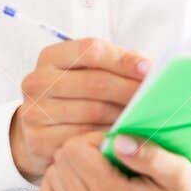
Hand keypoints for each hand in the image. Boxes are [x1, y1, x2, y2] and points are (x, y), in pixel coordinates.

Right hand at [9, 37, 150, 181]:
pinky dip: (108, 137)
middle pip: (95, 82)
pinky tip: (124, 137)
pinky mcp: (38, 140)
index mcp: (50, 57)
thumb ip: (114, 66)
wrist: (36, 133)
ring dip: (124, 115)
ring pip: (93, 111)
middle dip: (129, 90)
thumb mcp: (86, 74)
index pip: (91, 50)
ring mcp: (35, 112)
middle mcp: (37, 82)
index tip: (148, 69)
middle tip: (155, 98)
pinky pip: (84, 138)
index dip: (123, 59)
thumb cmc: (72, 99)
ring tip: (145, 117)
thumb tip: (149, 68)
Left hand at [34, 129, 190, 190]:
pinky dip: (60, 183)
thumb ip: (148, 155)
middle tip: (110, 154)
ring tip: (99, 166)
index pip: (74, 150)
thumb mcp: (178, 172)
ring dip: (71, 165)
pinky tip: (84, 180)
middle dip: (82, 148)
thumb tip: (117, 140)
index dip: (93, 137)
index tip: (115, 143)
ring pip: (52, 177)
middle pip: (61, 161)